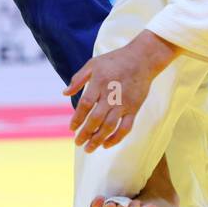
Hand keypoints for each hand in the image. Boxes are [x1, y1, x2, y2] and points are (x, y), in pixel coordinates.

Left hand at [63, 30, 181, 151]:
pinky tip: (107, 144)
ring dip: (98, 139)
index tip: (71, 128)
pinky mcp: (134, 108)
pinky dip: (116, 138)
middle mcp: (111, 94)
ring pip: (110, 126)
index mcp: (99, 82)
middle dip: (85, 133)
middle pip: (96, 119)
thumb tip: (65, 94)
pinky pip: (126, 127)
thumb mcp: (93, 63)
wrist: (143, 58)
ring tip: (89, 148)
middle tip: (78, 142)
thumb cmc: (115, 60)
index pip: (85, 104)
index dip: (77, 118)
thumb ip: (78, 79)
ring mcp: (124, 103)